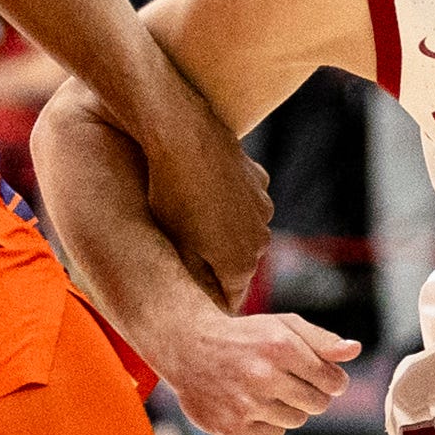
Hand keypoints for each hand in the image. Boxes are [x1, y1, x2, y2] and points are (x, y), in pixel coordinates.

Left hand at [140, 115, 274, 310]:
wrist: (184, 135)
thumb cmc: (170, 194)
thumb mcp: (175, 243)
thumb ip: (196, 275)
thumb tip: (206, 298)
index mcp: (240, 264)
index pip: (229, 299)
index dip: (209, 299)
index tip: (190, 293)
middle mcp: (261, 240)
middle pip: (239, 266)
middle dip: (217, 264)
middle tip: (185, 251)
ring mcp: (264, 208)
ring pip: (243, 233)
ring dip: (224, 232)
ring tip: (192, 216)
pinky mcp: (259, 181)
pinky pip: (245, 203)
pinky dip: (229, 203)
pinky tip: (205, 189)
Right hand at [156, 308, 359, 434]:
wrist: (189, 348)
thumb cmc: (246, 336)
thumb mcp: (284, 326)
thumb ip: (322, 340)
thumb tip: (354, 350)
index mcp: (281, 347)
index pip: (333, 382)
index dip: (332, 380)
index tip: (322, 376)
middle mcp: (263, 376)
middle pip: (318, 405)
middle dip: (312, 394)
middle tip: (290, 382)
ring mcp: (246, 405)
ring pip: (296, 421)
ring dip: (289, 408)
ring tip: (266, 390)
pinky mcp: (232, 428)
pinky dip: (267, 423)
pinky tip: (250, 403)